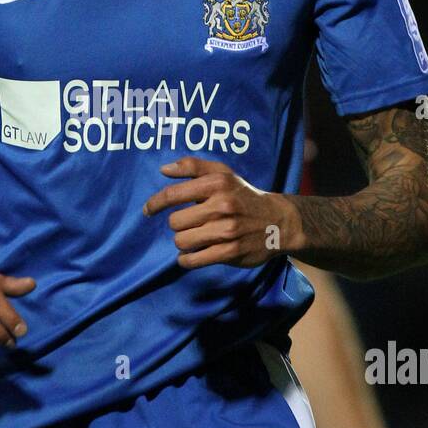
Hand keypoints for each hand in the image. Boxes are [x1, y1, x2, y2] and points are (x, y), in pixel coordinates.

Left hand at [142, 156, 293, 268]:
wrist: (278, 221)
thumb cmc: (243, 196)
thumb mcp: (223, 174)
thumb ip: (193, 167)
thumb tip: (163, 170)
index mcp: (217, 184)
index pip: (173, 194)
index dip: (155, 203)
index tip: (148, 210)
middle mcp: (222, 206)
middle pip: (175, 222)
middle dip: (178, 225)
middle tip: (190, 224)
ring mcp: (227, 230)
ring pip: (182, 242)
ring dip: (183, 242)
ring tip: (195, 238)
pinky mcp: (230, 252)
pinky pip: (193, 260)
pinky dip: (187, 260)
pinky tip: (193, 254)